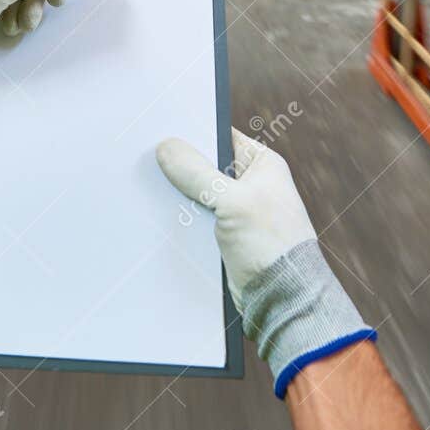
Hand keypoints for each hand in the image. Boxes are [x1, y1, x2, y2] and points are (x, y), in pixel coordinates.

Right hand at [157, 128, 373, 397]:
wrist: (282, 299)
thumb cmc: (271, 246)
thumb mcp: (234, 202)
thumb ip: (199, 174)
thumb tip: (168, 147)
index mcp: (263, 164)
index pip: (220, 136)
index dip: (192, 133)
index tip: (160, 131)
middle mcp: (251, 184)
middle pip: (204, 165)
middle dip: (179, 166)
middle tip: (147, 160)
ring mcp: (237, 210)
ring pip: (197, 193)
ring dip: (178, 196)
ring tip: (146, 188)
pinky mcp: (225, 235)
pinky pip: (196, 219)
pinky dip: (181, 218)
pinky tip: (157, 216)